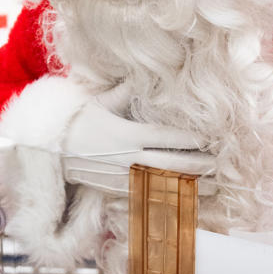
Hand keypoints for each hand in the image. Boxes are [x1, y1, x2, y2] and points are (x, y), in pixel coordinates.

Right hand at [61, 99, 214, 194]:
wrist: (50, 152)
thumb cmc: (78, 122)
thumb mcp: (100, 101)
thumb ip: (125, 90)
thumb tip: (146, 72)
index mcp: (126, 134)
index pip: (166, 137)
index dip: (190, 139)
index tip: (211, 139)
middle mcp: (127, 158)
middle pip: (171, 164)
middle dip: (199, 165)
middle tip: (222, 165)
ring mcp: (123, 178)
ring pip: (164, 185)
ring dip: (191, 187)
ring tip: (214, 187)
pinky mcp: (118, 192)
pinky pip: (149, 198)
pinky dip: (171, 200)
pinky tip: (188, 200)